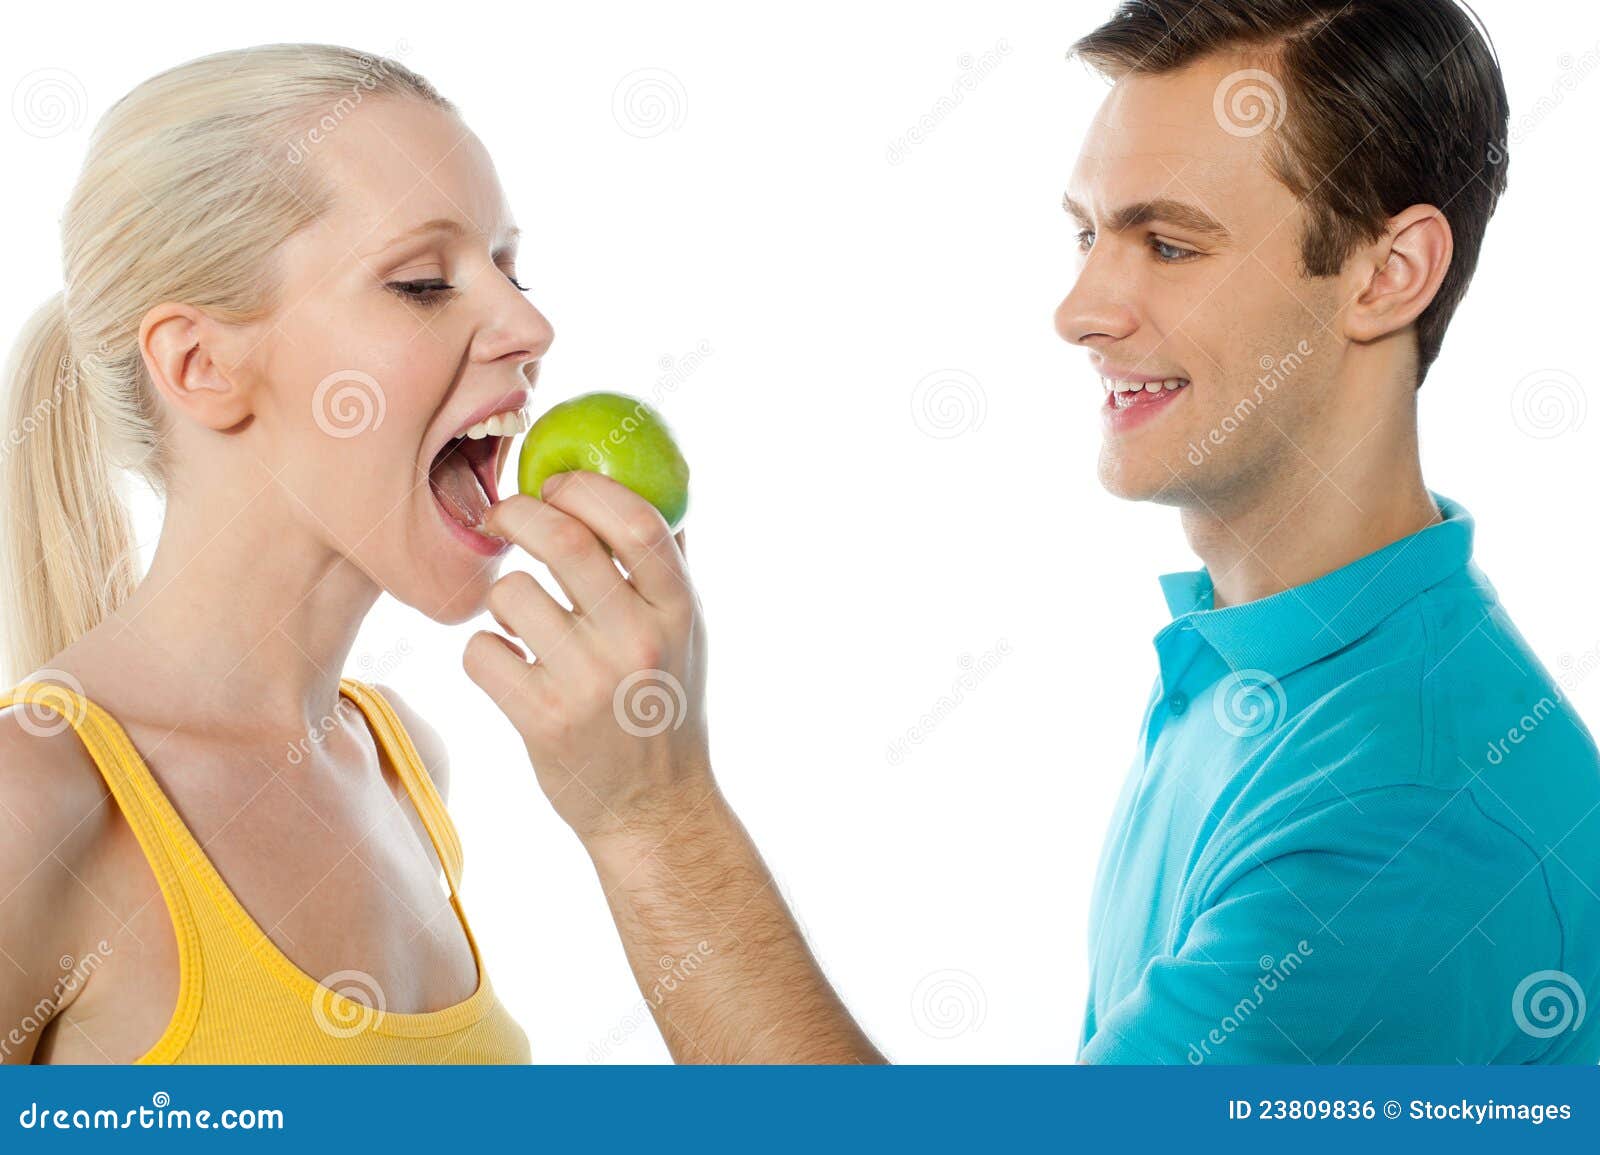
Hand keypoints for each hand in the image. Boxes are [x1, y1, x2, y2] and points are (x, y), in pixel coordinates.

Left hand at [462, 471, 710, 843]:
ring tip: (522, 622)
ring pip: (509, 594)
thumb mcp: (688, 632)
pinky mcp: (542, 721)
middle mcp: (638, 642)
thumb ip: (666, 563)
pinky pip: (482, 651)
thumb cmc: (665, 704)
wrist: (656, 808)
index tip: (557, 483)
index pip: (635, 520)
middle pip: (561, 539)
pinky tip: (513, 669)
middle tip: (503, 516)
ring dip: (502, 597)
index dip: (585, 487)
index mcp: (679, 611)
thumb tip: (644, 478)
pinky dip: (486, 652)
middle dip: (518, 513)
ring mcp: (589, 683)